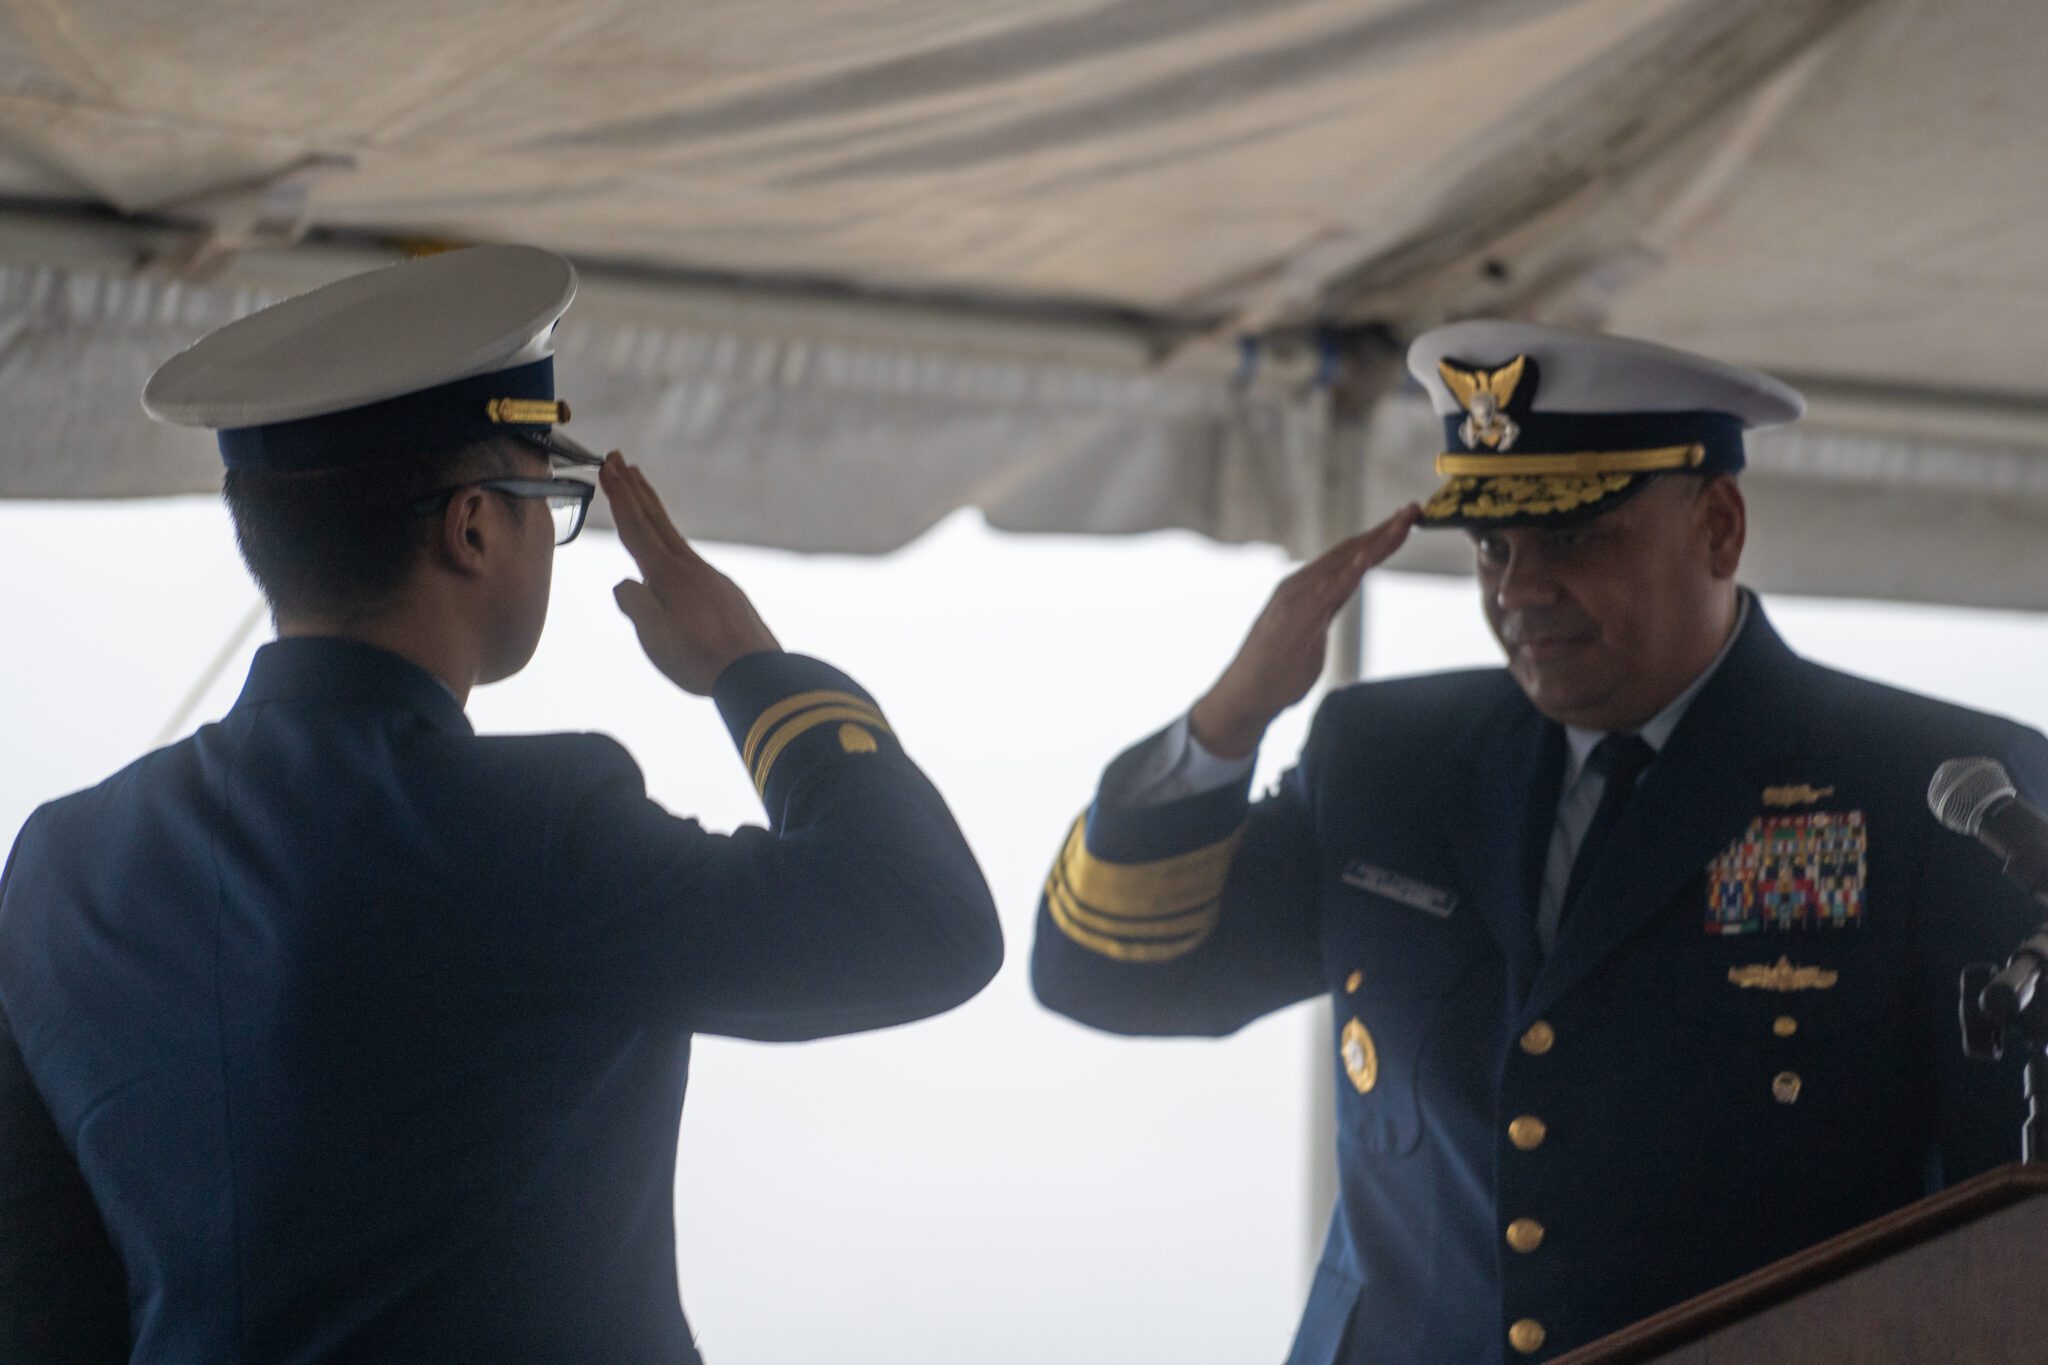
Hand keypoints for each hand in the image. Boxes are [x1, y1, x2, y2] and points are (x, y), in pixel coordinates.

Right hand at [602, 452, 780, 694]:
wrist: (757, 673)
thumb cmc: (701, 660)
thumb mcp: (656, 638)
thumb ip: (635, 605)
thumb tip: (624, 582)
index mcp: (667, 575)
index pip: (635, 527)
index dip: (618, 497)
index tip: (606, 466)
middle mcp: (689, 567)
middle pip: (656, 519)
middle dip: (633, 488)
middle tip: (617, 457)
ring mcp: (709, 577)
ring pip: (673, 533)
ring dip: (653, 507)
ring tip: (640, 485)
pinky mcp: (722, 591)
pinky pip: (687, 553)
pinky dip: (670, 535)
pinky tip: (670, 547)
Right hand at [1189, 505, 1420, 757]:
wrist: (1245, 696)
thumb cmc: (1276, 668)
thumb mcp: (1310, 628)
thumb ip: (1326, 604)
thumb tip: (1345, 588)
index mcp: (1303, 586)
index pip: (1347, 554)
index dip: (1377, 536)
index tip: (1406, 520)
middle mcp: (1299, 585)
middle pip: (1349, 550)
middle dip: (1384, 530)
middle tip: (1415, 510)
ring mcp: (1297, 600)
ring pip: (1343, 563)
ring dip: (1375, 542)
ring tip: (1402, 524)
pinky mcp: (1297, 618)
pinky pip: (1328, 590)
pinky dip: (1349, 571)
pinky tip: (1367, 557)